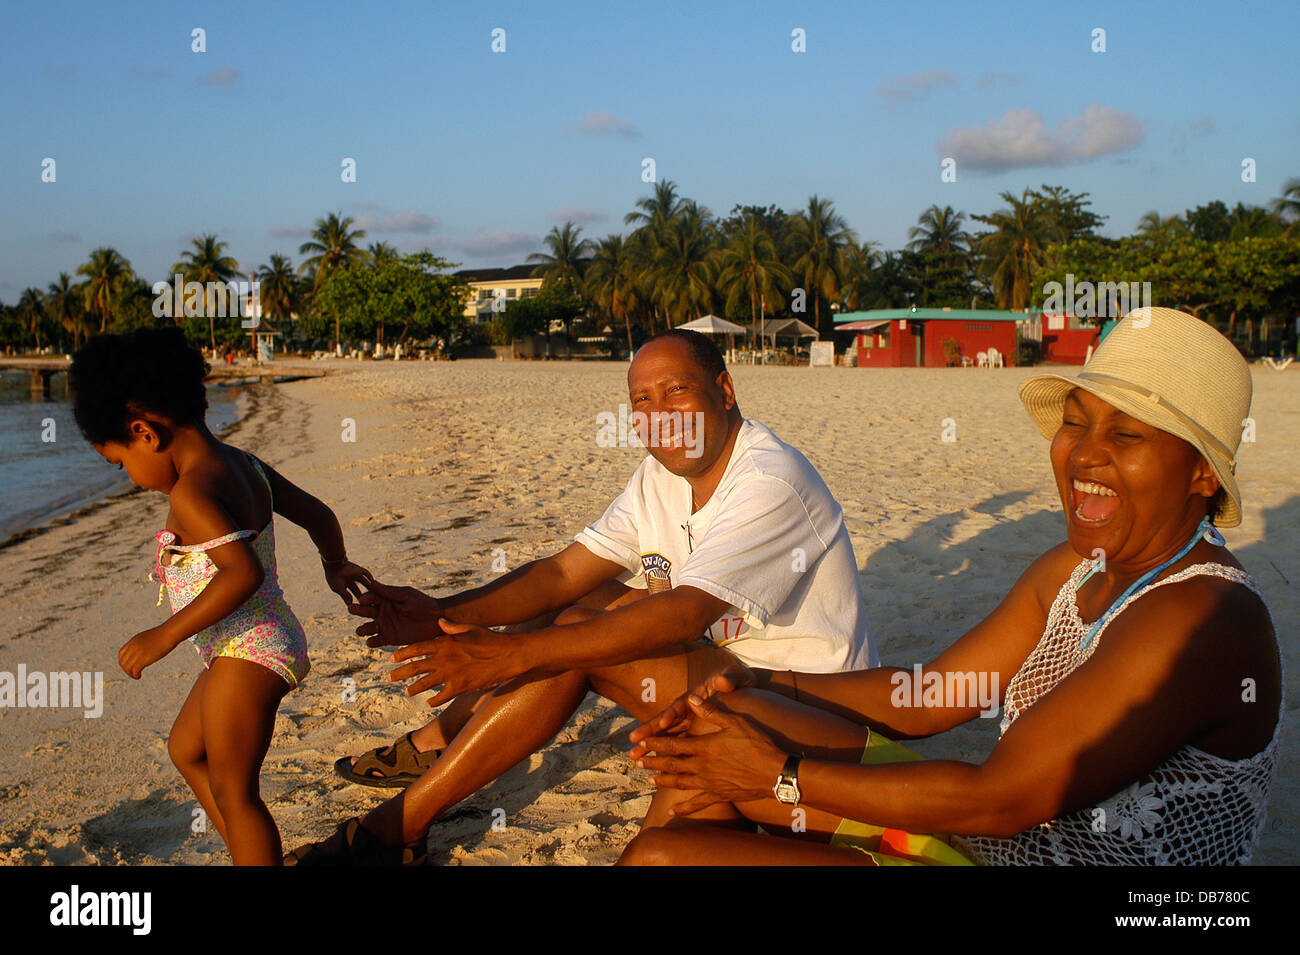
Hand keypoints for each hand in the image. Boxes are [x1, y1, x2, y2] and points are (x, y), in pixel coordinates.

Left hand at [119, 627, 175, 678]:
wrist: (169, 633)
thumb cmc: (165, 634)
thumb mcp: (151, 637)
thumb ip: (145, 643)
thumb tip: (147, 648)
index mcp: (134, 641)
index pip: (121, 654)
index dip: (124, 661)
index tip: (130, 665)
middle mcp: (133, 647)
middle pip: (122, 662)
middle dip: (126, 669)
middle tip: (134, 673)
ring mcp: (137, 653)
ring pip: (127, 667)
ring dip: (130, 674)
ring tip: (137, 676)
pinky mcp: (143, 659)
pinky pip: (134, 670)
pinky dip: (135, 675)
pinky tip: (139, 676)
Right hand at [324, 560, 373, 606]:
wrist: (335, 564)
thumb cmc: (334, 578)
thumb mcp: (339, 589)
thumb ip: (345, 596)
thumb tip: (351, 604)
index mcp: (344, 585)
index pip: (351, 594)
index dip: (354, 599)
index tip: (359, 607)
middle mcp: (350, 580)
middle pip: (358, 590)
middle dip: (363, 596)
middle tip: (369, 603)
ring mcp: (355, 575)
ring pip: (364, 582)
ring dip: (369, 588)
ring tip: (375, 594)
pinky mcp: (359, 570)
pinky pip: (367, 574)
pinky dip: (370, 577)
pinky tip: (373, 582)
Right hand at [350, 579, 443, 646]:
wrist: (436, 620)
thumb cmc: (422, 603)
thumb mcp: (405, 595)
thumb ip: (388, 591)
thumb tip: (371, 581)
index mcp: (384, 599)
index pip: (369, 597)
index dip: (364, 598)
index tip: (362, 599)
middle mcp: (381, 612)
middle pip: (364, 611)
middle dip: (357, 610)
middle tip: (352, 609)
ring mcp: (384, 626)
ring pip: (366, 628)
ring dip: (363, 629)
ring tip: (363, 629)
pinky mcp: (389, 638)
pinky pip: (375, 641)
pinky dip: (371, 642)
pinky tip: (372, 640)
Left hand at [387, 620, 524, 707]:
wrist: (508, 655)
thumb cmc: (490, 639)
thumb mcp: (470, 628)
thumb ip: (452, 627)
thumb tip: (439, 622)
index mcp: (445, 643)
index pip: (416, 648)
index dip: (402, 654)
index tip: (391, 658)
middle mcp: (444, 659)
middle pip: (414, 667)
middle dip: (399, 673)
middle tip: (389, 677)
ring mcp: (451, 674)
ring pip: (424, 684)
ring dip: (413, 688)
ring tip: (407, 692)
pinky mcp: (459, 687)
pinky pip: (440, 697)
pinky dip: (433, 700)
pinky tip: (429, 702)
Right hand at [629, 661, 756, 751]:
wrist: (743, 687)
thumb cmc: (739, 680)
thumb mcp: (736, 676)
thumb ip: (729, 678)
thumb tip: (722, 680)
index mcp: (696, 695)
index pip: (681, 705)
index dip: (671, 713)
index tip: (663, 723)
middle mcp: (687, 708)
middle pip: (665, 720)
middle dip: (649, 731)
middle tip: (633, 741)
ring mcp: (688, 719)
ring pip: (666, 733)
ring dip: (650, 744)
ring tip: (633, 756)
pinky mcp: (693, 729)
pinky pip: (676, 741)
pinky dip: (664, 751)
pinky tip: (655, 764)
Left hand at [633, 694, 786, 817]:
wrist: (775, 772)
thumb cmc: (757, 744)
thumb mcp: (735, 722)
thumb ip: (711, 711)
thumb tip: (692, 697)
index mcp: (704, 747)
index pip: (673, 744)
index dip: (656, 743)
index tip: (643, 742)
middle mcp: (702, 766)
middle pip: (672, 764)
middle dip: (653, 761)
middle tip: (637, 761)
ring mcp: (709, 783)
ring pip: (679, 782)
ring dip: (663, 779)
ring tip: (649, 778)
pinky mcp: (718, 795)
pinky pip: (697, 803)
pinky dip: (683, 808)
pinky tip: (672, 812)